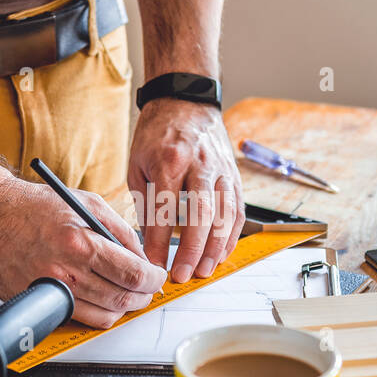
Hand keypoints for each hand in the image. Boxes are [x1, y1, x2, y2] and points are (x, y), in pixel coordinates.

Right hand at [0, 175, 166, 328]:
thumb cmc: (33, 206)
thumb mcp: (86, 202)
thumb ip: (120, 230)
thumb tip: (142, 257)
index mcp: (80, 243)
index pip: (132, 274)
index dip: (152, 280)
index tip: (157, 278)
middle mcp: (65, 272)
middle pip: (121, 298)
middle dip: (143, 296)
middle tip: (147, 289)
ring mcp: (49, 291)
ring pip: (102, 316)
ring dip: (122, 308)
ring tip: (127, 295)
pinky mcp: (36, 301)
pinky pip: (77, 318)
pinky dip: (97, 313)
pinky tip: (101, 300)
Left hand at [128, 98, 244, 282]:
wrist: (186, 102)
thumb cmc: (158, 135)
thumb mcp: (138, 164)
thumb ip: (145, 202)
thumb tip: (148, 243)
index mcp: (170, 159)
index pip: (166, 208)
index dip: (160, 241)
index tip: (153, 265)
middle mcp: (200, 164)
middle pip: (201, 214)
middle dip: (192, 250)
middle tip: (181, 275)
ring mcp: (221, 170)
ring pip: (225, 215)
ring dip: (215, 248)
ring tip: (203, 272)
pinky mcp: (234, 176)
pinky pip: (237, 211)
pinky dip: (231, 236)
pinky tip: (222, 255)